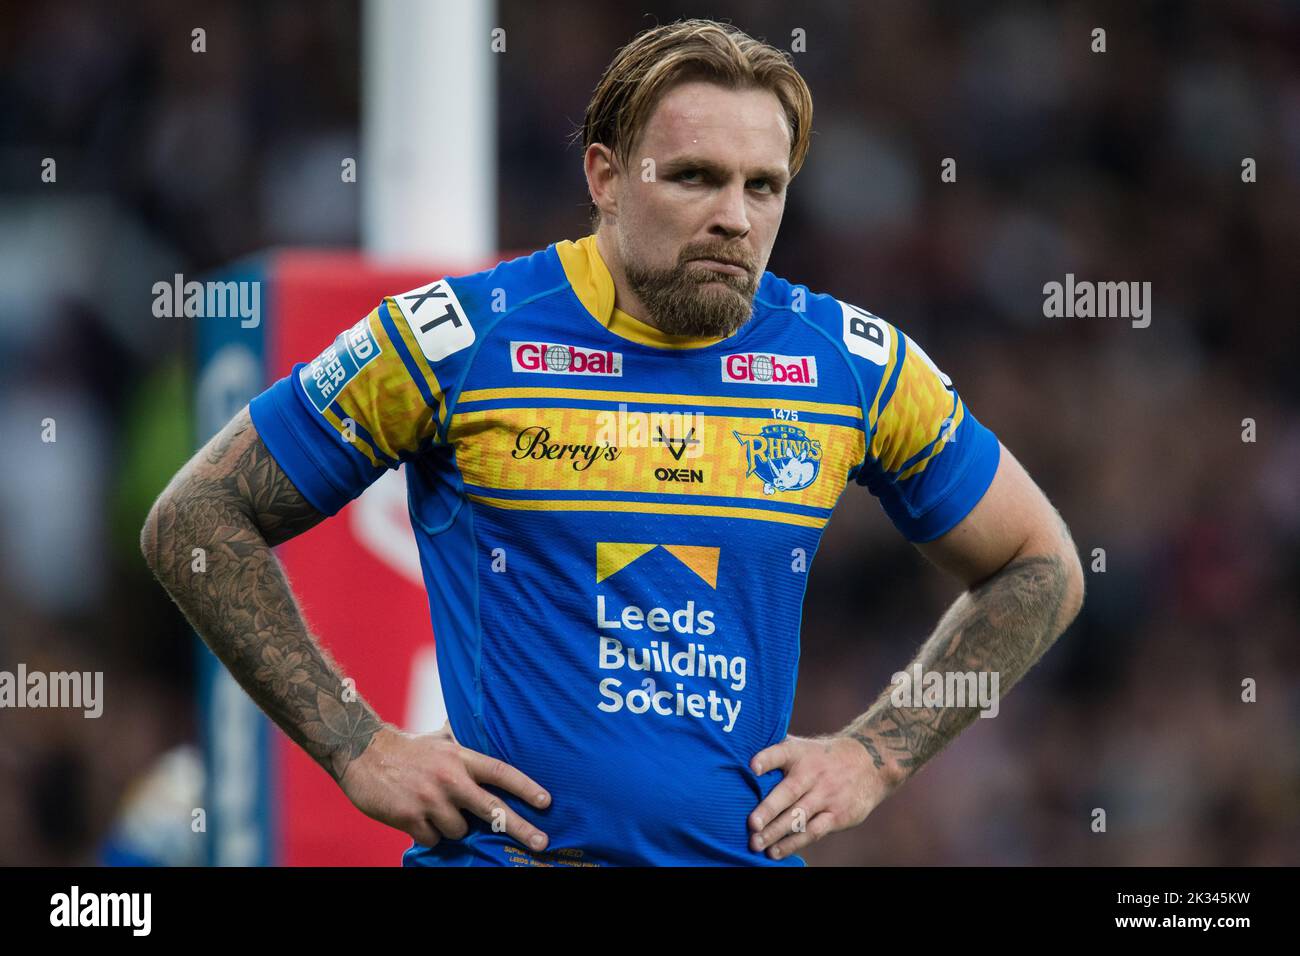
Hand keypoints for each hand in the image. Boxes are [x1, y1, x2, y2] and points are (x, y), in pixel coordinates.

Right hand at [339, 721, 551, 851]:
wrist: (361, 752)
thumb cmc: (407, 748)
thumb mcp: (440, 739)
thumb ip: (463, 741)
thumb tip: (485, 723)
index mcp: (460, 757)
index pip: (501, 772)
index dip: (526, 787)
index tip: (547, 802)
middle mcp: (450, 778)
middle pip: (493, 809)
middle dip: (520, 828)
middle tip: (542, 843)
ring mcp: (430, 799)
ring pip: (460, 831)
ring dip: (452, 827)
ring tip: (434, 808)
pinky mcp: (410, 817)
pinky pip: (433, 840)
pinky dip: (428, 834)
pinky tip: (416, 816)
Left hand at [747, 734, 893, 860]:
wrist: (870, 762)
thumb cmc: (823, 757)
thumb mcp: (803, 746)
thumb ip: (776, 751)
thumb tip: (738, 752)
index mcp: (800, 753)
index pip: (781, 753)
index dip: (766, 759)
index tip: (752, 767)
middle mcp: (813, 774)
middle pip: (789, 791)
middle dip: (769, 809)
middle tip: (751, 825)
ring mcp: (826, 795)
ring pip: (799, 816)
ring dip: (777, 832)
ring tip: (757, 844)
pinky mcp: (838, 815)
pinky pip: (814, 831)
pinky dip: (794, 843)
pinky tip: (777, 851)